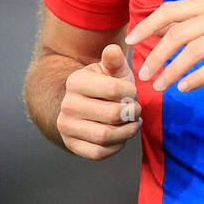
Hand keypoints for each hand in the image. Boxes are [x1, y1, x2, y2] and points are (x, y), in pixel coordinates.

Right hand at [56, 43, 141, 158]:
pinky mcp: (71, 144)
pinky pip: (99, 153)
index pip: (113, 89)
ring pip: (106, 136)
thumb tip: (113, 50)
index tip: (132, 92)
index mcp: (75, 81)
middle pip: (112, 115)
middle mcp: (66, 104)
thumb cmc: (107, 85)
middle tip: (136, 110)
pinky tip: (121, 136)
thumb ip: (114, 60)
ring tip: (132, 123)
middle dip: (132, 114)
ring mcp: (66, 126)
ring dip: (127, 132)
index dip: (131, 92)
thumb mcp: (113, 70)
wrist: (89, 105)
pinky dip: (116, 147)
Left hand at [125, 0, 203, 93]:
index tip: (131, 41)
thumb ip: (199, 22)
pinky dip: (197, 77)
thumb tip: (165, 30)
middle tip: (143, 74)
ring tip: (160, 86)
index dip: (148, 25)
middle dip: (156, 54)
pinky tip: (186, 88)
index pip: (171, 10)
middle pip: (178, 33)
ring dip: (172, 69)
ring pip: (194, 50)